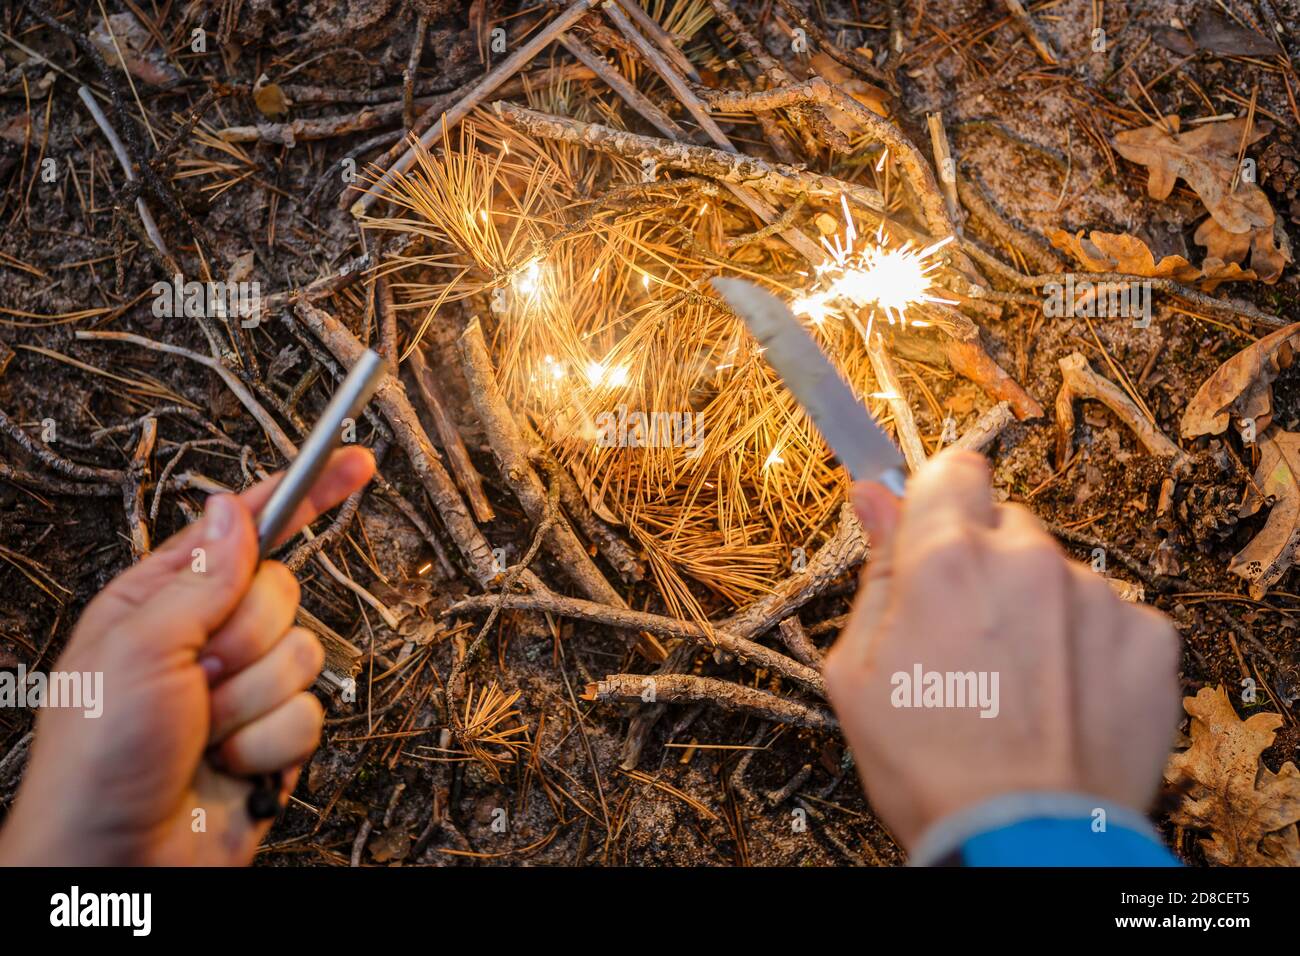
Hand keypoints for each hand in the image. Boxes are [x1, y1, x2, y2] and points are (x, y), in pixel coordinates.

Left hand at [0, 447, 374, 865]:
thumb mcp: (138, 647)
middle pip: (284, 594)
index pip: (245, 529)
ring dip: (251, 702)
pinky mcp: (271, 736)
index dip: (301, 494)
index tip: (351, 462)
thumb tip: (233, 509)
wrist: (118, 860)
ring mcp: (242, 689)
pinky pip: (310, 715)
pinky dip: (267, 745)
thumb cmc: (97, 758)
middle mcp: (206, 639)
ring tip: (203, 731)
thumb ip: (202, 577)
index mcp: (162, 600)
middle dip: (246, 641)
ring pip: (304, 656)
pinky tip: (225, 763)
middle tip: (200, 675)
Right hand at [823, 449, 1180, 849]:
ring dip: (1039, 608)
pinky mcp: (1148, 639)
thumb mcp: (858, 674)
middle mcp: (1028, 561)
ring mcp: (1095, 598)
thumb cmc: (930, 769)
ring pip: (1058, 574)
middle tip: (967, 637)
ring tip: (1019, 686)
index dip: (937, 500)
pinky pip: (1111, 617)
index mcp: (947, 561)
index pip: (951, 471)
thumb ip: (874, 573)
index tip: (932, 528)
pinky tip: (1066, 699)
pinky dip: (1089, 647)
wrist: (1024, 846)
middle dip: (985, 564)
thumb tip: (873, 497)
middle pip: (1005, 525)